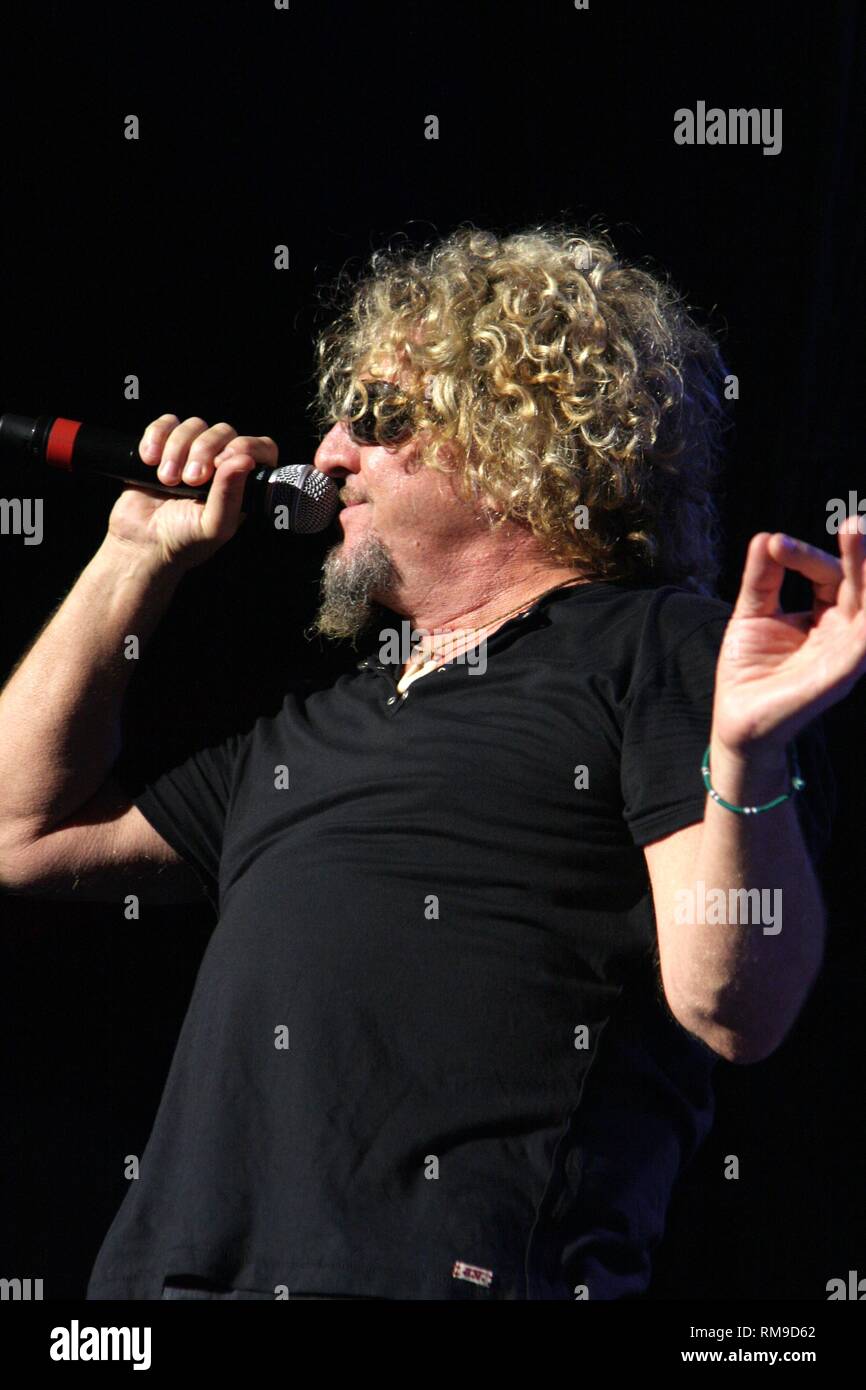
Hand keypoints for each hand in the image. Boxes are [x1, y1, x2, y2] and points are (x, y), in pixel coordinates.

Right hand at [106, 413, 278, 570]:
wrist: (142, 543)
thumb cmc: (184, 541)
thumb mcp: (214, 526)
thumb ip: (230, 495)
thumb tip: (245, 460)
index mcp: (241, 482)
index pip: (260, 447)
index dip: (245, 446)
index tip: (222, 462)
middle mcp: (220, 464)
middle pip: (224, 431)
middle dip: (203, 451)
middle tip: (190, 480)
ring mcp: (191, 453)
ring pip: (194, 425)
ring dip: (177, 450)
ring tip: (166, 480)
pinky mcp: (164, 446)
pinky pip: (166, 423)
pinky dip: (156, 437)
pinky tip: (150, 460)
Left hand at [712, 517, 865, 756]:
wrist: (736, 722)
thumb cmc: (748, 670)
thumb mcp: (752, 614)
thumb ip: (762, 579)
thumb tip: (766, 537)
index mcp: (825, 617)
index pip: (829, 575)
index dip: (805, 555)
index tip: (774, 544)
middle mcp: (842, 633)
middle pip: (859, 587)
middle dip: (860, 555)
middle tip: (856, 523)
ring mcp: (843, 655)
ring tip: (861, 538)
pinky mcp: (837, 677)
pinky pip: (860, 645)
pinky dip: (865, 622)